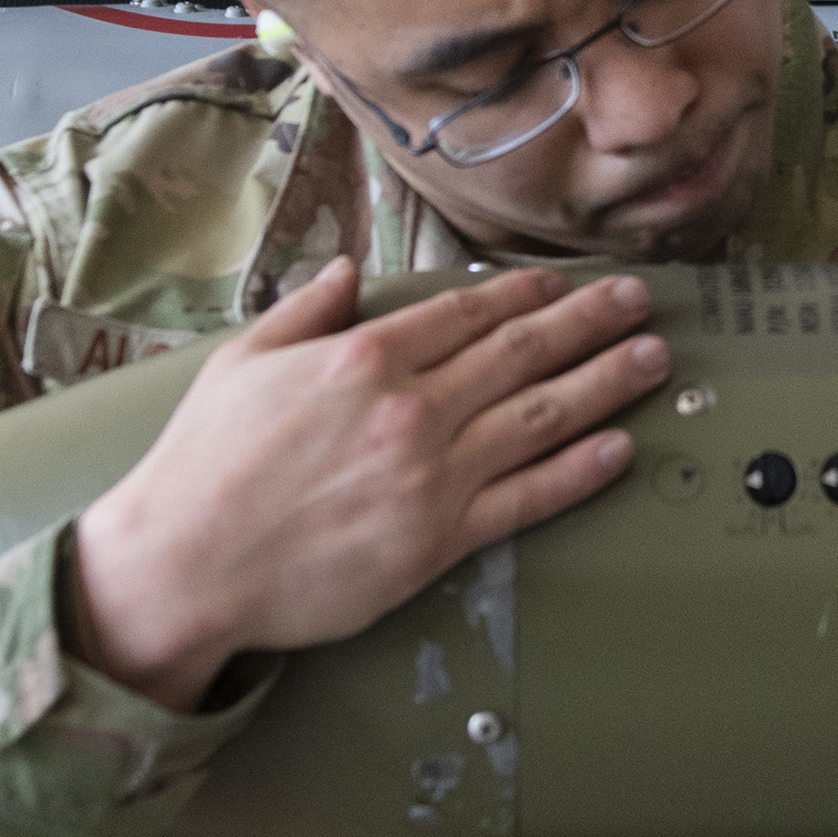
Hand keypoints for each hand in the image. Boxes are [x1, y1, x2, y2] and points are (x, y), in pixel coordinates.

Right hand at [73, 260, 666, 711]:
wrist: (183, 564)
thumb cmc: (202, 464)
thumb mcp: (242, 361)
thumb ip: (307, 310)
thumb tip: (352, 272)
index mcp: (366, 356)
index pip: (470, 312)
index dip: (528, 294)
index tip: (566, 283)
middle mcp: (412, 407)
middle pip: (524, 352)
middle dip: (591, 322)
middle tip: (640, 302)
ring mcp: (433, 475)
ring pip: (543, 416)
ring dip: (607, 383)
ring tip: (654, 360)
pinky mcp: (439, 541)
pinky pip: (528, 499)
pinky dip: (580, 471)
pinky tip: (620, 447)